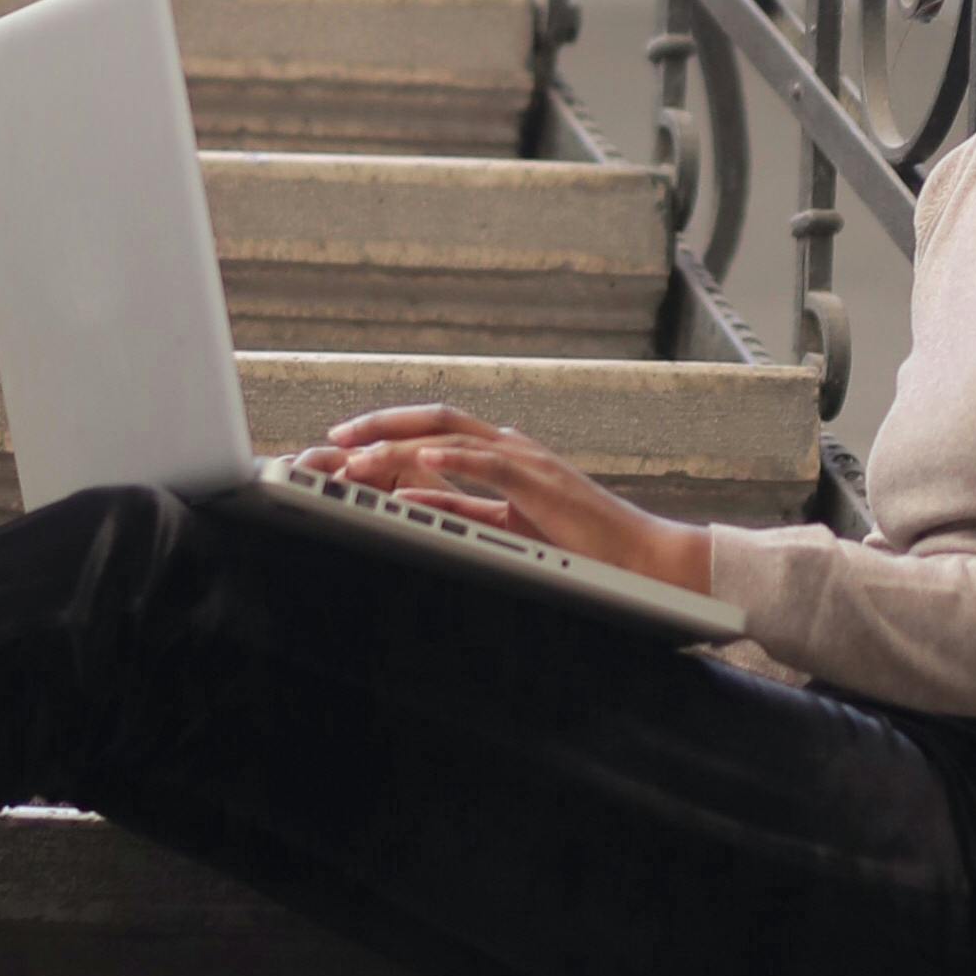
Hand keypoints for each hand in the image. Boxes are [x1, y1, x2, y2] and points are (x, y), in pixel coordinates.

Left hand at [300, 407, 715, 597]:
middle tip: (337, 436)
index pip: (439, 429)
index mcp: (504, 455)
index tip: (352, 442)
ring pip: (447, 435)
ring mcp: (524, 458)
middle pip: (435, 417)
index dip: (392, 431)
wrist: (638, 557)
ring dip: (396, 445)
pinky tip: (413, 466)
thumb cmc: (580, 546)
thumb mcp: (507, 527)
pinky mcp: (536, 480)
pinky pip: (481, 462)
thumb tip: (412, 504)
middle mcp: (510, 446)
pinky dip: (443, 461)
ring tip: (356, 458)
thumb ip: (463, 511)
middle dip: (381, 424)